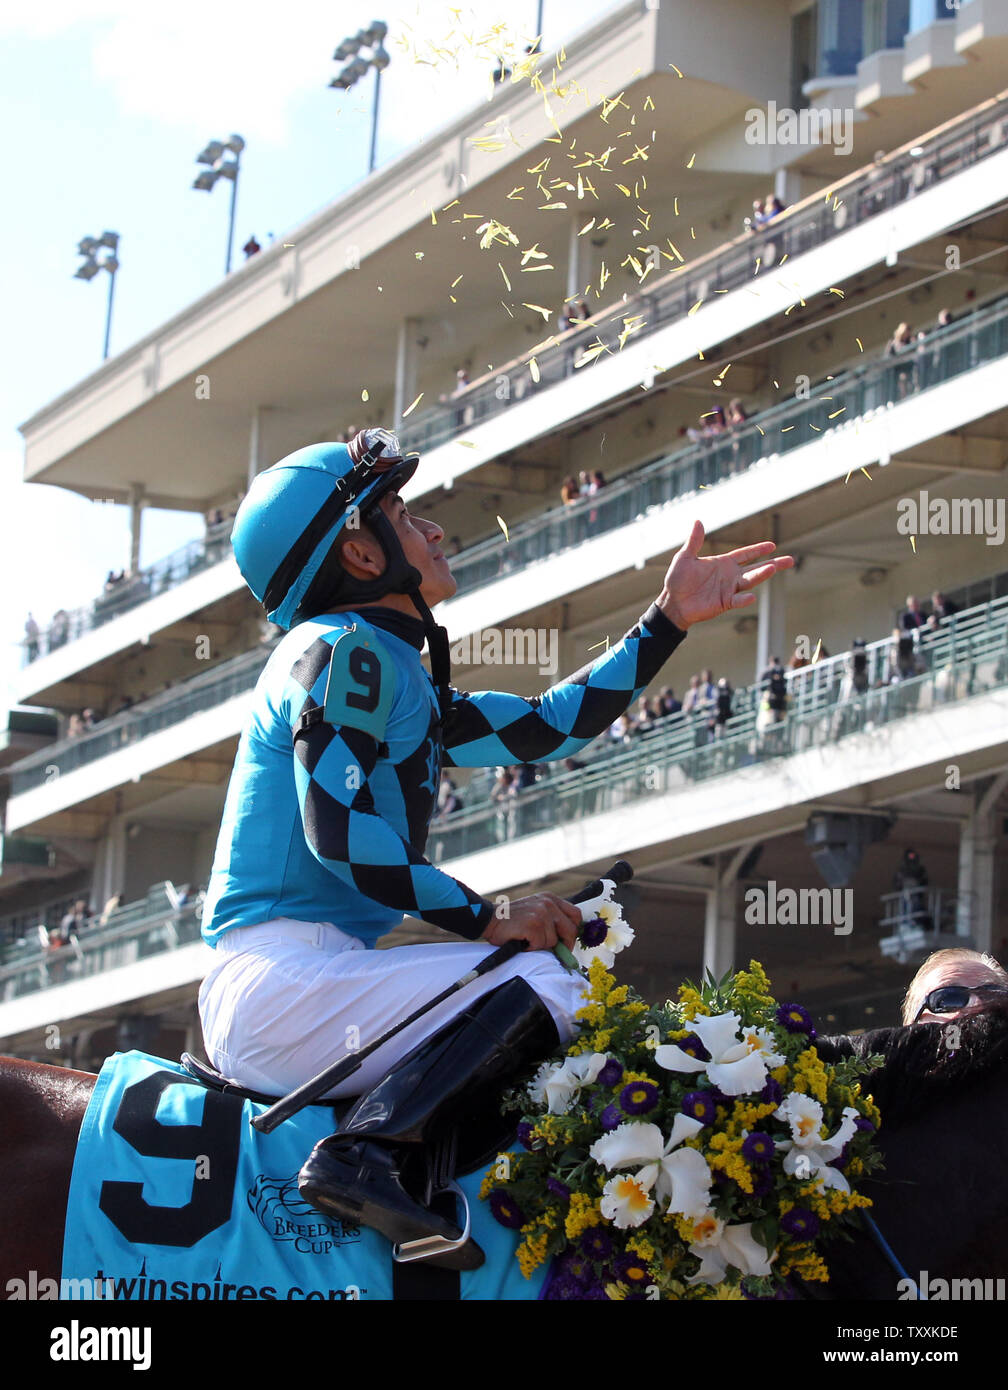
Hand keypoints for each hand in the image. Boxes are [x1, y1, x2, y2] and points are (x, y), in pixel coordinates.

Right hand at [481, 893, 581, 950]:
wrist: (489, 920)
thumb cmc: (512, 921)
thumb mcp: (535, 910)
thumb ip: (552, 919)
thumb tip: (568, 941)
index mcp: (551, 899)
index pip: (576, 915)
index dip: (573, 931)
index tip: (567, 942)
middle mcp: (548, 903)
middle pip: (571, 929)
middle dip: (565, 945)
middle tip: (555, 952)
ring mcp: (541, 913)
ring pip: (554, 941)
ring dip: (542, 946)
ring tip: (528, 940)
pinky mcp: (533, 924)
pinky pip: (541, 944)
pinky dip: (532, 948)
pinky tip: (522, 941)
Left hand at [657, 519, 793, 630]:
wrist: (673, 602)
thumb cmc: (678, 580)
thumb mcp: (685, 557)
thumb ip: (694, 541)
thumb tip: (697, 521)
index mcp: (723, 563)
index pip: (745, 554)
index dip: (758, 549)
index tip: (772, 545)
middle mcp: (730, 576)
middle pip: (756, 568)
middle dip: (773, 564)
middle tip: (790, 560)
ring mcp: (729, 590)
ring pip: (750, 581)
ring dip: (761, 575)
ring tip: (773, 568)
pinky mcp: (724, 603)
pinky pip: (737, 600)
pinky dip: (744, 599)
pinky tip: (751, 597)